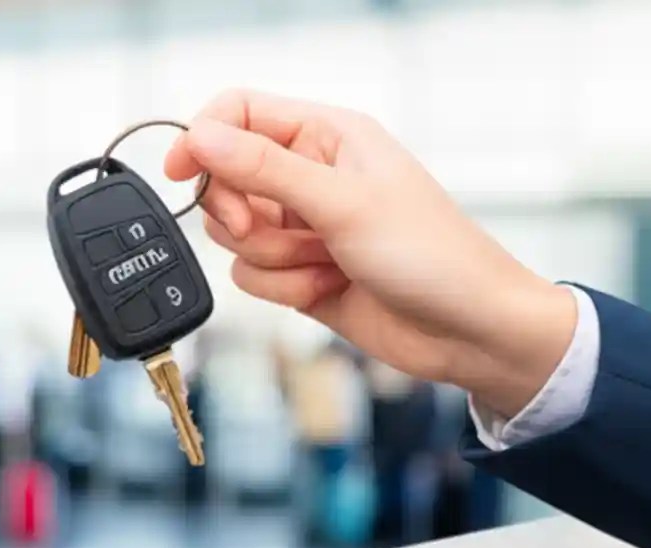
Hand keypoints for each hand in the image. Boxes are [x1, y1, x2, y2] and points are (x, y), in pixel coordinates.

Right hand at [165, 89, 576, 417]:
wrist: (468, 333)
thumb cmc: (432, 255)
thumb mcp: (343, 203)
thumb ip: (264, 169)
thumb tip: (201, 136)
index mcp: (328, 135)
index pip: (240, 112)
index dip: (203, 137)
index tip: (183, 172)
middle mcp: (311, 176)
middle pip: (226, 179)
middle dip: (243, 213)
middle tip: (282, 229)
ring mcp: (304, 228)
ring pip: (234, 235)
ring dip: (274, 258)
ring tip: (327, 263)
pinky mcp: (300, 274)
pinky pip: (252, 275)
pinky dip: (283, 287)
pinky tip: (329, 288)